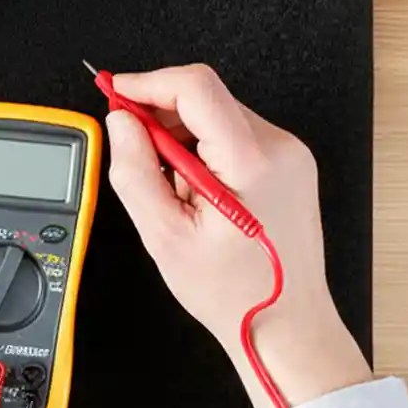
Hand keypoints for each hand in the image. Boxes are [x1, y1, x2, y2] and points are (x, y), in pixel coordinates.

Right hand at [105, 64, 371, 407]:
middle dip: (162, 117)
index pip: (196, 87)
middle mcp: (278, 149)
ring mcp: (289, 155)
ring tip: (177, 193)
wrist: (287, 323)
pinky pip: (235, 136)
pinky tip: (199, 194)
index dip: (149, 83)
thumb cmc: (235, 293)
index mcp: (251, 163)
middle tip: (137, 154)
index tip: (118, 93)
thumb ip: (136, 172)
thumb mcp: (166, 237)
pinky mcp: (289, 164)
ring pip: (218, 117)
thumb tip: (121, 124)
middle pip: (206, 98)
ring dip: (184, 139)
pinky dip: (206, 152)